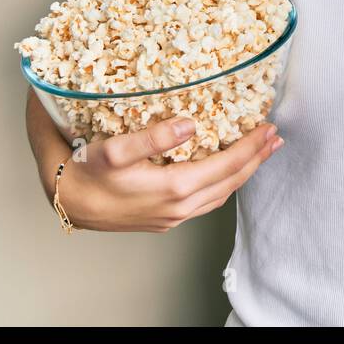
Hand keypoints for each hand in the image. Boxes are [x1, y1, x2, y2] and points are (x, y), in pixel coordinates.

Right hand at [53, 118, 282, 232]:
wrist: (66, 202)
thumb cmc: (88, 172)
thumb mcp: (116, 150)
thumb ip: (154, 138)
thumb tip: (191, 125)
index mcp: (173, 188)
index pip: (226, 165)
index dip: (251, 147)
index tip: (269, 128)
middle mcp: (178, 207)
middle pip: (230, 182)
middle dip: (256, 159)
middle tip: (276, 138)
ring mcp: (172, 216)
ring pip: (220, 194)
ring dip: (243, 172)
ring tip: (260, 153)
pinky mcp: (164, 219)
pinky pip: (206, 201)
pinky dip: (224, 184)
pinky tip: (226, 173)